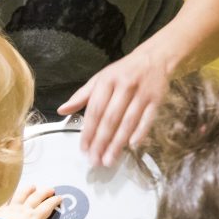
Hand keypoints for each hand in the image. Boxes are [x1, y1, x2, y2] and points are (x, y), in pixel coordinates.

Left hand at [0, 185, 67, 218]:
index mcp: (34, 217)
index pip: (46, 207)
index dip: (54, 202)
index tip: (59, 197)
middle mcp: (23, 210)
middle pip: (35, 198)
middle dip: (44, 193)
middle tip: (50, 189)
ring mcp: (11, 209)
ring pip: (20, 196)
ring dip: (27, 190)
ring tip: (32, 186)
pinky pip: (4, 200)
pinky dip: (7, 195)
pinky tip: (8, 191)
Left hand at [57, 48, 170, 167]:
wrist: (154, 58)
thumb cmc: (123, 72)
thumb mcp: (100, 79)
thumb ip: (81, 96)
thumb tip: (61, 111)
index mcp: (107, 81)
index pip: (95, 110)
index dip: (88, 131)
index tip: (84, 149)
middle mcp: (124, 86)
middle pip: (111, 118)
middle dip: (102, 142)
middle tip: (96, 160)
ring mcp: (142, 93)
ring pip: (128, 121)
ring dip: (118, 143)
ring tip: (110, 160)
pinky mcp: (157, 99)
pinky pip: (147, 119)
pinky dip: (140, 132)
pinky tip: (132, 146)